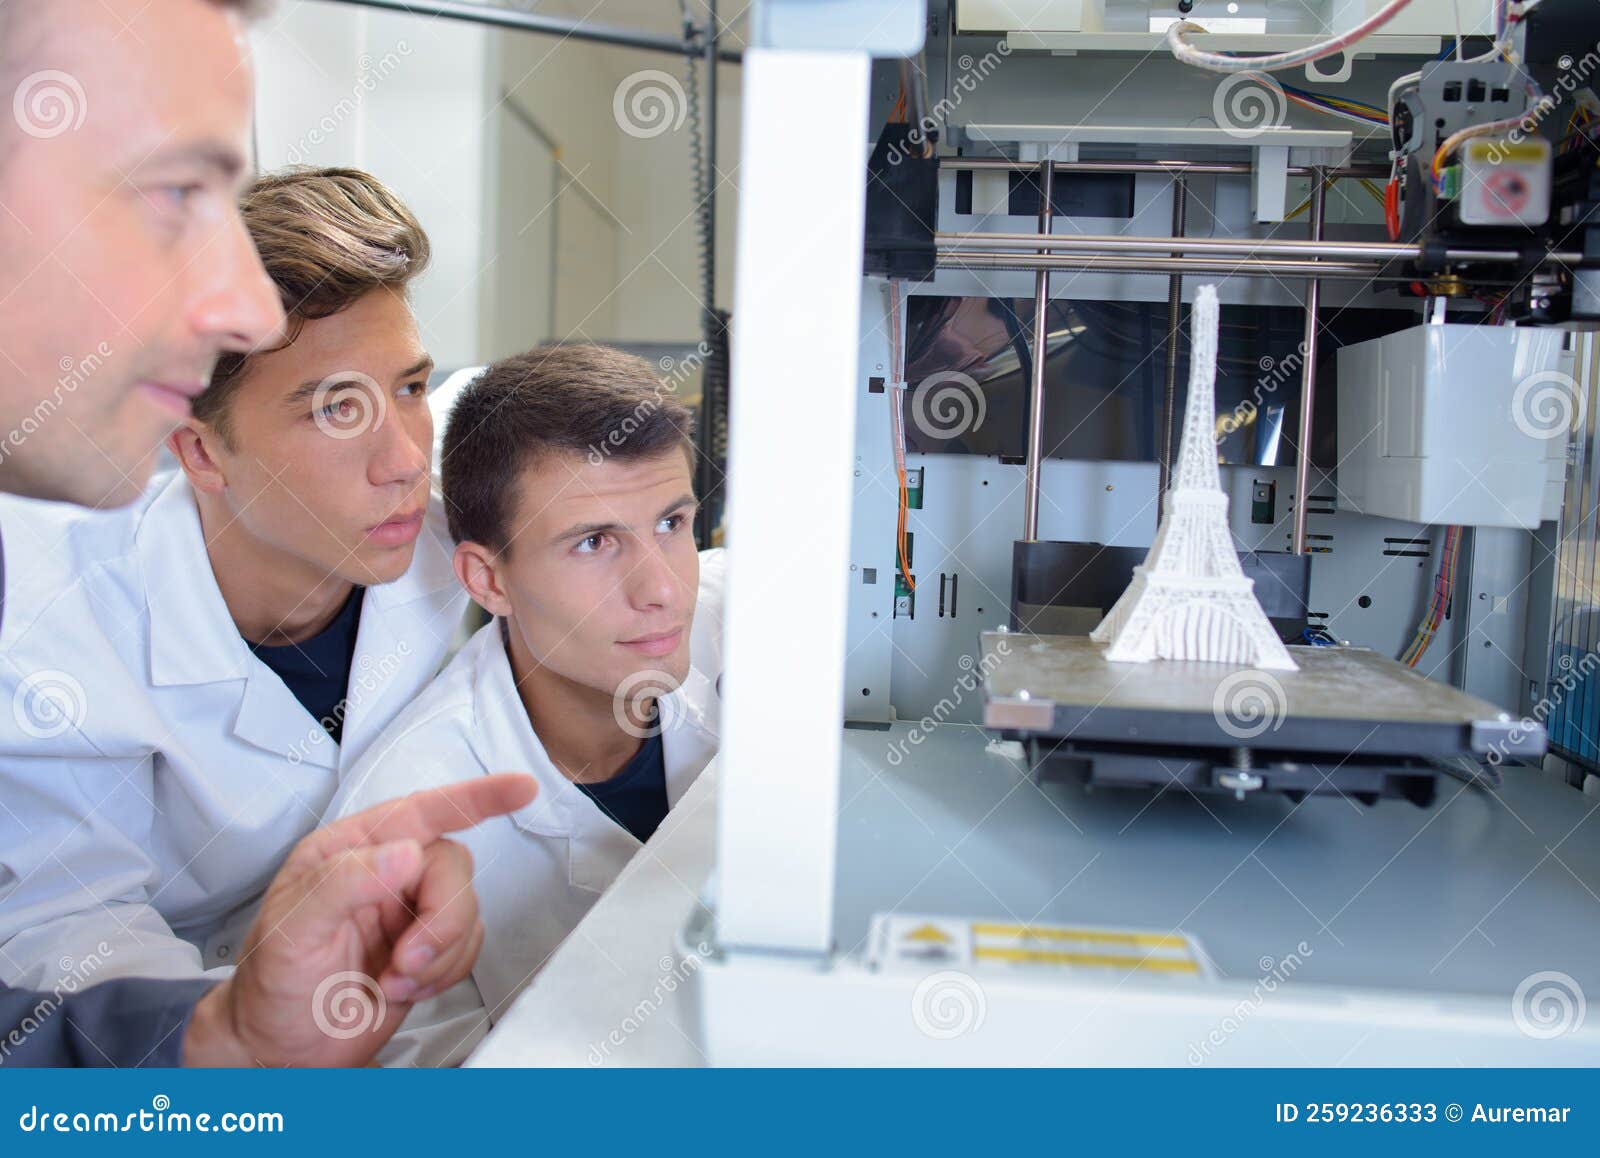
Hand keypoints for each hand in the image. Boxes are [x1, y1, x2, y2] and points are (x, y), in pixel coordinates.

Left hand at [183, 773, 536, 1066]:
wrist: (281, 1052)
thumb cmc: (271, 986)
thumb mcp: (291, 930)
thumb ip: (343, 883)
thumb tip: (405, 854)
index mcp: (350, 849)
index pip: (421, 811)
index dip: (477, 797)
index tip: (521, 788)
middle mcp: (385, 873)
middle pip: (452, 868)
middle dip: (441, 918)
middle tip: (406, 960)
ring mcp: (410, 912)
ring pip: (467, 910)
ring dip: (438, 954)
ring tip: (393, 981)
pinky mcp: (429, 949)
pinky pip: (468, 947)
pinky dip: (444, 974)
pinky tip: (404, 988)